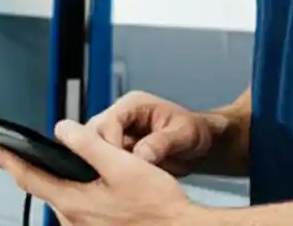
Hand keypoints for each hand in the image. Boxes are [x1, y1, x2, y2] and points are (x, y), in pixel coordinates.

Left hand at [0, 120, 198, 225]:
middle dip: (39, 171)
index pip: (31, 177)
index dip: (9, 160)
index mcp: (75, 202)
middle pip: (47, 190)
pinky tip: (95, 188)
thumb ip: (89, 144)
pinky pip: (79, 213)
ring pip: (64, 202)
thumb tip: (62, 129)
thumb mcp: (123, 164)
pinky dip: (78, 196)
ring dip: (63, 184)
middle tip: (30, 152)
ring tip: (71, 166)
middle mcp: (75, 222)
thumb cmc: (158, 204)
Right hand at [84, 91, 213, 175]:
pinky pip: (102, 160)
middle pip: (94, 133)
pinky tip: (112, 187)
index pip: (109, 120)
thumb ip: (162, 142)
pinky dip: (105, 172)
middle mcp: (120, 116)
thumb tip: (141, 156)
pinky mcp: (117, 150)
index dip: (109, 142)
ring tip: (110, 185)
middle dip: (98, 155)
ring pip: (93, 148)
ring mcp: (117, 134)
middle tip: (110, 178)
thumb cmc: (193, 131)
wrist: (198, 144)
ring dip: (99, 165)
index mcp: (134, 104)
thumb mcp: (183, 134)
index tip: (116, 164)